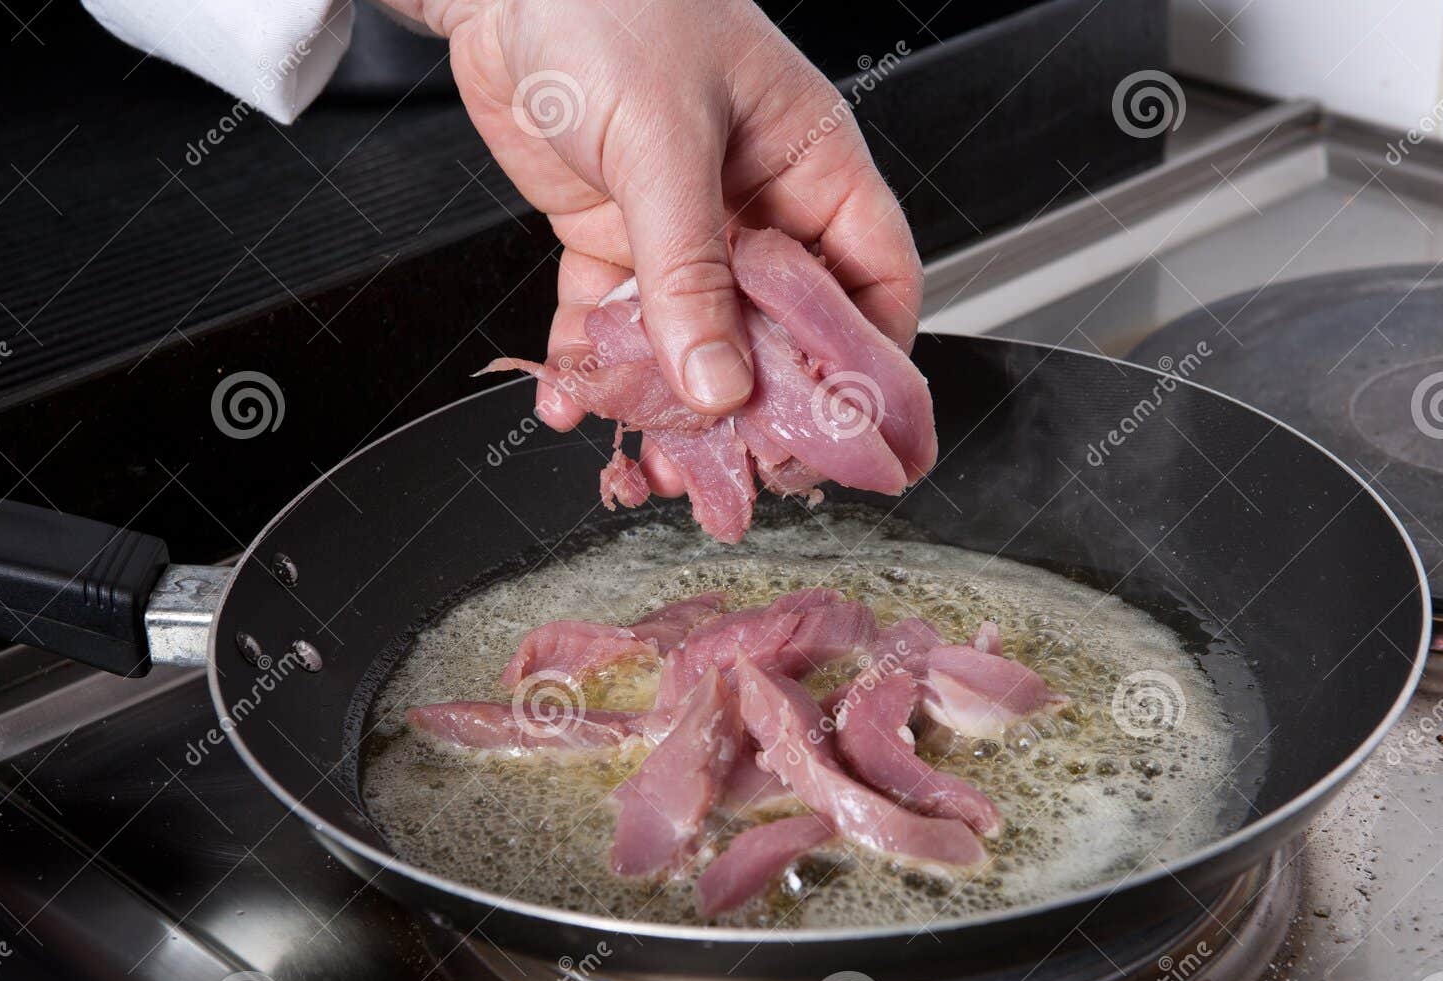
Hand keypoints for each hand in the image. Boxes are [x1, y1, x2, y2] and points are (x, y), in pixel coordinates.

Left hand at [397, 0, 922, 491]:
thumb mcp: (663, 140)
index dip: (865, 365)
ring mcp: (683, 226)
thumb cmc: (612, 3)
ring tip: (649, 461)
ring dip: (669, 404)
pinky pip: (615, 320)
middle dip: (755, 409)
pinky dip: (594, 365)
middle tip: (732, 472)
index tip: (840, 435)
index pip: (871, 281)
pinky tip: (572, 402)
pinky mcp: (614, 235)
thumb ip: (688, 270)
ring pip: (694, 340)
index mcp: (810, 167)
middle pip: (779, 331)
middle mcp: (756, 205)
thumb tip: (719, 383)